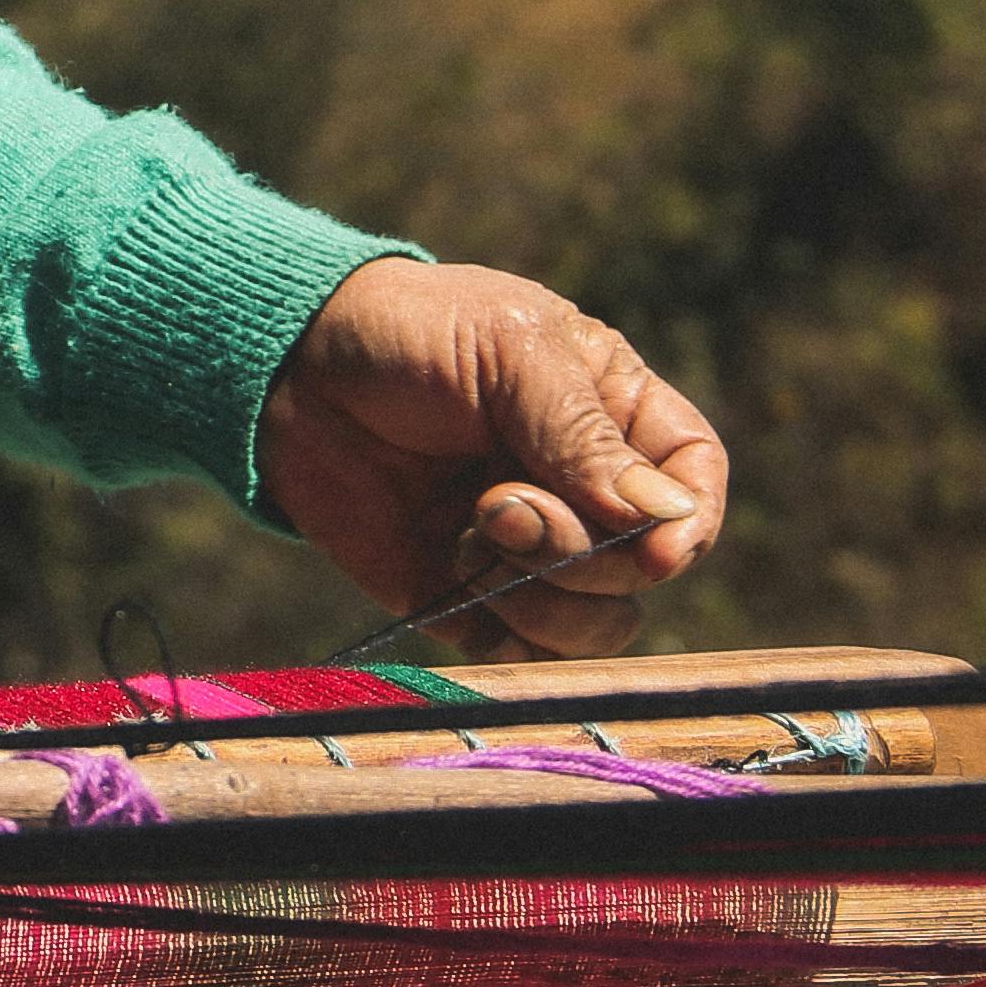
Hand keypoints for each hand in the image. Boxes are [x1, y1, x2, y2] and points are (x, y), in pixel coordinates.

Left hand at [257, 258, 730, 661]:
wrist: (291, 368)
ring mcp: (529, 549)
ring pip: (598, 625)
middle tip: (501, 503)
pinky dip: (504, 635)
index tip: (656, 547)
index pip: (694, 481)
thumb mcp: (507, 352)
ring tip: (477, 526)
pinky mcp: (467, 597)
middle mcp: (584, 489)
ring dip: (548, 599)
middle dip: (584, 552)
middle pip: (645, 568)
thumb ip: (582, 434)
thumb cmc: (409, 332)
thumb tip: (668, 518)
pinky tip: (453, 569)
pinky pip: (522, 654)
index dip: (689, 524)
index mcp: (615, 413)